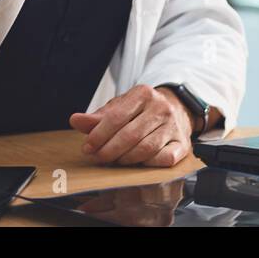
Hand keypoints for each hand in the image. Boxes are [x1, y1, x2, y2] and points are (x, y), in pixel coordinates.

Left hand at [69, 85, 193, 167]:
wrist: (176, 108)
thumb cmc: (143, 110)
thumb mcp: (119, 107)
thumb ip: (98, 117)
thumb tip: (76, 120)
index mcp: (143, 94)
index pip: (117, 117)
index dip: (99, 135)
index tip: (88, 147)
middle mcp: (161, 108)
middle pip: (130, 135)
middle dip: (109, 150)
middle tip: (98, 157)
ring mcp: (173, 126)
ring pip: (146, 149)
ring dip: (126, 159)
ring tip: (115, 160)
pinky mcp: (182, 144)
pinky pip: (164, 159)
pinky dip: (148, 164)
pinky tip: (137, 163)